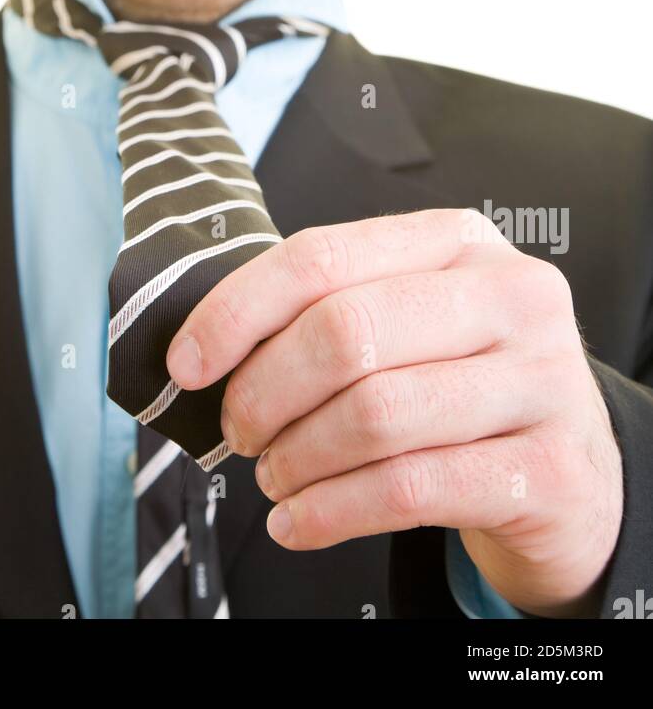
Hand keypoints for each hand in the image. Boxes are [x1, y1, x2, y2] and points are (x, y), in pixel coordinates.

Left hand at [166, 208, 623, 617]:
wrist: (574, 471)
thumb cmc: (463, 382)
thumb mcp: (412, 319)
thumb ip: (329, 310)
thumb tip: (203, 348)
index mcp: (461, 240)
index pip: (322, 257)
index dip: (238, 310)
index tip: (188, 363)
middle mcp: (511, 296)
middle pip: (345, 333)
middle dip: (265, 391)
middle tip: (238, 431)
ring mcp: (541, 381)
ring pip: (374, 415)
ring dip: (296, 458)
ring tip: (273, 476)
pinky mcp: (548, 469)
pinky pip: (409, 489)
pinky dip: (330, 511)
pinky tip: (300, 520)